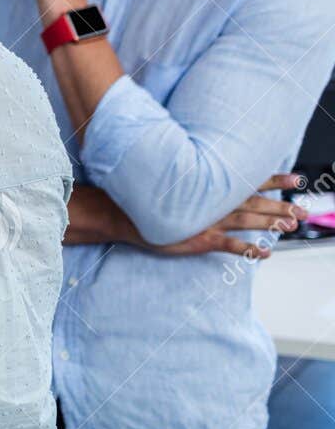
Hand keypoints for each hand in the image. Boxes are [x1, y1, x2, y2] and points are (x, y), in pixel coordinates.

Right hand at [145, 175, 306, 258]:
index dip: (274, 179)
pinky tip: (265, 253)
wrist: (126, 213)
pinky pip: (229, 245)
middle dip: (281, 206)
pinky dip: (249, 249)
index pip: (249, 180)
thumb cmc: (150, 198)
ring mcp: (208, 220)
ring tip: (291, 225)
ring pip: (247, 220)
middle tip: (303, 210)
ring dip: (271, 223)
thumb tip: (212, 174)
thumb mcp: (176, 182)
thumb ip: (197, 179)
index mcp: (210, 187)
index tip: (295, 178)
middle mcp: (213, 202)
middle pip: (255, 202)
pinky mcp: (200, 239)